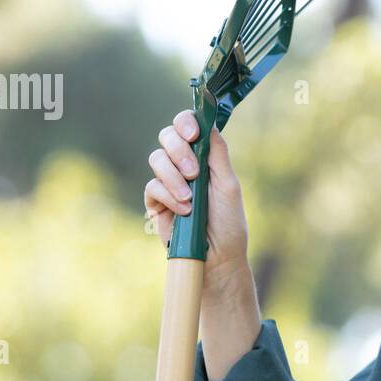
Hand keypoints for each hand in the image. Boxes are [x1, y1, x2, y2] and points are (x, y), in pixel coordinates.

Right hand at [144, 109, 250, 284]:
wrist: (217, 257)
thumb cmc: (228, 222)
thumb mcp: (229, 185)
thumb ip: (218, 155)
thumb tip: (209, 124)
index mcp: (204, 156)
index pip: (188, 127)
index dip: (185, 123)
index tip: (193, 134)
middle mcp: (184, 164)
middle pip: (167, 136)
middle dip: (178, 150)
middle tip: (193, 172)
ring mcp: (168, 182)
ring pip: (156, 159)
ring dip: (174, 177)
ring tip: (190, 199)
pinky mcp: (156, 201)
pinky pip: (152, 186)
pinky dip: (168, 196)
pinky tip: (184, 211)